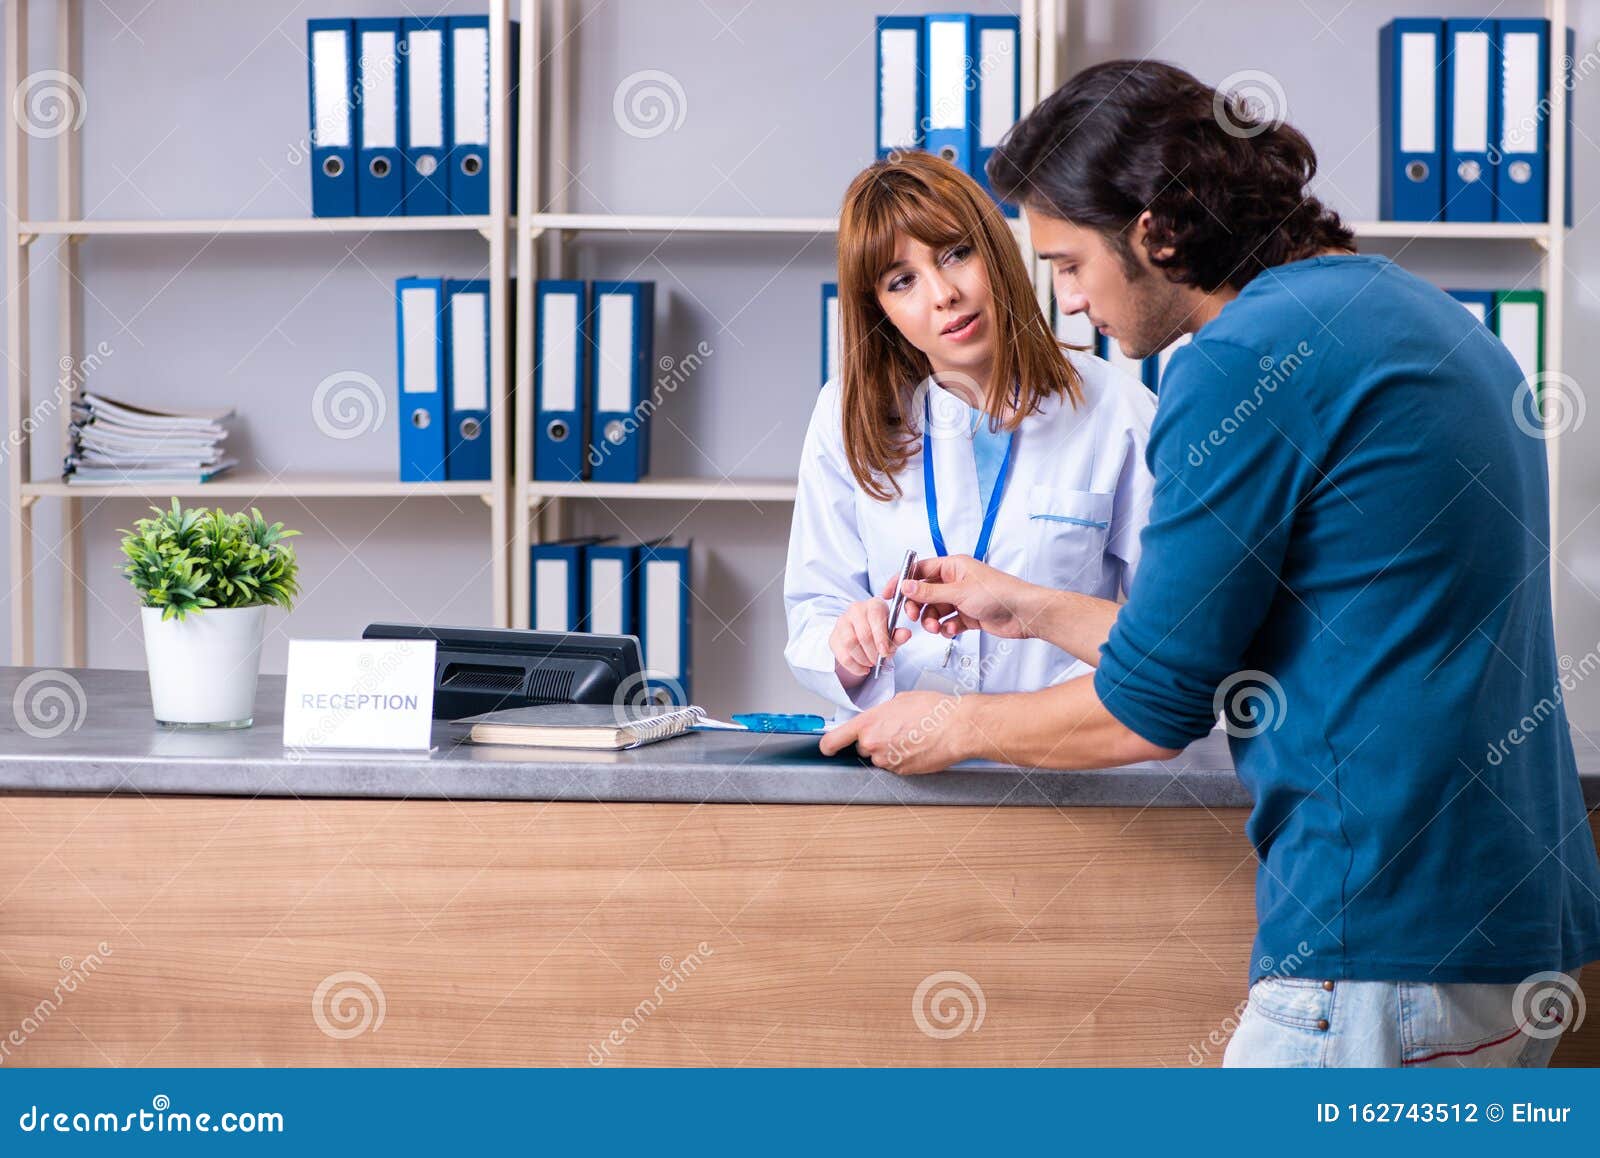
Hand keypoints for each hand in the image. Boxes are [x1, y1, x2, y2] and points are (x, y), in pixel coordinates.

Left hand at [819, 691, 973, 773]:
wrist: (956, 727)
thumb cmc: (933, 709)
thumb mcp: (899, 700)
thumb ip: (880, 713)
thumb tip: (878, 719)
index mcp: (868, 723)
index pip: (833, 741)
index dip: (829, 745)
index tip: (829, 747)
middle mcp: (873, 744)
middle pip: (862, 748)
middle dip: (874, 741)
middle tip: (894, 730)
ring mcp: (887, 761)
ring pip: (880, 757)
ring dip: (889, 750)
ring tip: (911, 736)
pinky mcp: (902, 772)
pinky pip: (895, 765)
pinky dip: (902, 758)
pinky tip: (917, 746)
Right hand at [828, 597, 912, 680]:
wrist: (863, 636)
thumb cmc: (880, 632)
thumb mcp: (892, 634)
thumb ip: (899, 635)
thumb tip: (906, 634)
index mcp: (874, 604)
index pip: (875, 618)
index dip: (881, 638)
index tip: (885, 653)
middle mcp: (856, 609)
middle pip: (863, 633)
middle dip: (872, 652)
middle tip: (878, 660)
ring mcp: (842, 622)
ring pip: (850, 643)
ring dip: (863, 659)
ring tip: (871, 664)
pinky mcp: (834, 637)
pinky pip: (842, 655)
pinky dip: (854, 666)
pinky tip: (863, 669)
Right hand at [888, 554, 1044, 640]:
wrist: (1024, 613)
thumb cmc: (999, 593)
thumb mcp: (959, 592)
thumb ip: (930, 591)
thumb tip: (907, 586)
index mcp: (953, 566)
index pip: (920, 570)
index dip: (903, 581)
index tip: (890, 593)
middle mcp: (956, 581)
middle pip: (925, 592)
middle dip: (918, 605)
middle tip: (914, 616)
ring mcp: (962, 599)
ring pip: (935, 610)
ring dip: (932, 620)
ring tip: (935, 627)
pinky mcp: (969, 615)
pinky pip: (948, 622)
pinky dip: (947, 628)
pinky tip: (952, 630)